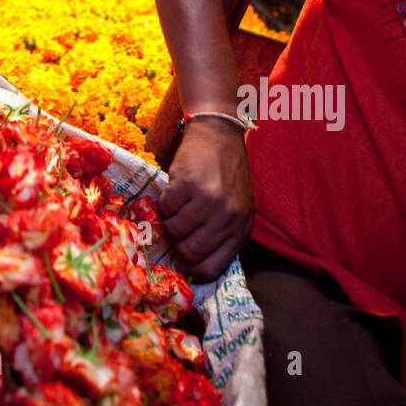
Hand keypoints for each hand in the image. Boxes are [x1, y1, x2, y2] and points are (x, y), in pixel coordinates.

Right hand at [158, 116, 253, 281]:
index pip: (211, 269)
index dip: (191, 269)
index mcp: (240, 230)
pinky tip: (175, 193)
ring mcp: (208, 200)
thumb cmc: (227, 176)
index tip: (182, 261)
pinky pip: (165, 209)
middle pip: (190, 252)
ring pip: (174, 231)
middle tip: (177, 231)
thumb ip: (222, 236)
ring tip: (177, 209)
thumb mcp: (236, 211)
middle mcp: (227, 218)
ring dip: (169, 222)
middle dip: (177, 245)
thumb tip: (194, 265)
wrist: (219, 136)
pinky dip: (164, 204)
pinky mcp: (188, 184)